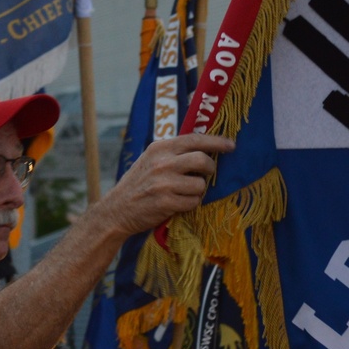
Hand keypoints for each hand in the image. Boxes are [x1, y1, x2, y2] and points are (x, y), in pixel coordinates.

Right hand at [97, 133, 233, 236]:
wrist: (117, 209)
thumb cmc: (138, 184)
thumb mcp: (151, 160)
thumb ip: (173, 153)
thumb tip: (205, 148)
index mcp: (160, 148)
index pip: (195, 139)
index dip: (216, 142)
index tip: (231, 145)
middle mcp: (163, 162)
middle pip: (203, 160)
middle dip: (210, 169)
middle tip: (207, 175)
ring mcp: (165, 182)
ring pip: (200, 185)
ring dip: (197, 191)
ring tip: (183, 193)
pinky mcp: (167, 202)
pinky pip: (194, 202)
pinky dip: (189, 205)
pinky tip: (177, 204)